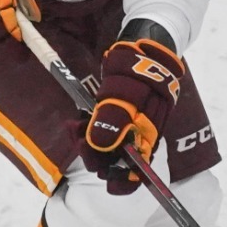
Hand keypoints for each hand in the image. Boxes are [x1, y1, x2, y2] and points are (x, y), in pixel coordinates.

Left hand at [81, 36, 184, 193]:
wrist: (142, 47)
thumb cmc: (137, 66)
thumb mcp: (125, 89)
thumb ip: (114, 117)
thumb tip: (100, 145)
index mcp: (150, 134)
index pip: (138, 171)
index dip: (121, 180)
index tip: (103, 175)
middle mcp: (141, 136)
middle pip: (118, 162)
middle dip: (95, 155)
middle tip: (79, 135)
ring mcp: (129, 129)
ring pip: (106, 149)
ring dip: (88, 144)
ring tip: (76, 127)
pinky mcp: (118, 120)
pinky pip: (101, 135)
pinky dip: (87, 132)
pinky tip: (78, 124)